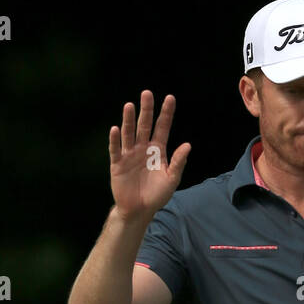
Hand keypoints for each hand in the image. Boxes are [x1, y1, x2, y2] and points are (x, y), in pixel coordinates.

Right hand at [109, 92, 190, 221]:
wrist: (140, 210)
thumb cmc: (157, 195)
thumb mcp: (171, 179)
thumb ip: (178, 162)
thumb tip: (188, 145)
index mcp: (158, 150)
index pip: (162, 127)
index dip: (166, 113)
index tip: (170, 98)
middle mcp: (143, 148)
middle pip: (144, 125)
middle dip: (146, 110)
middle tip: (147, 93)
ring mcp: (129, 155)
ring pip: (129, 133)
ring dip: (129, 120)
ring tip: (129, 106)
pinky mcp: (118, 164)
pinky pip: (116, 150)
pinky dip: (115, 140)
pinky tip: (116, 129)